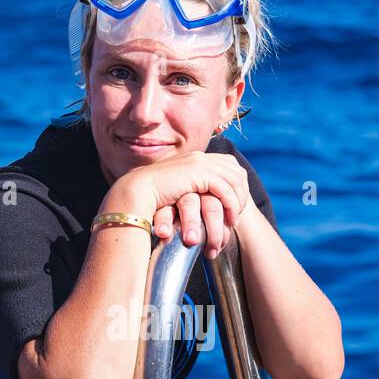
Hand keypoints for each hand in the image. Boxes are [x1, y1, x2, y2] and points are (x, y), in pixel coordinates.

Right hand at [115, 152, 252, 260]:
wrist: (136, 192)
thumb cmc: (152, 197)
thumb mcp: (178, 191)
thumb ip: (191, 191)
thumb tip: (202, 201)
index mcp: (196, 159)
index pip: (229, 166)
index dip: (237, 186)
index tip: (235, 206)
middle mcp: (200, 158)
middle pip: (236, 171)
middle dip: (242, 193)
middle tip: (238, 214)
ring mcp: (200, 163)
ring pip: (234, 180)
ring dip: (238, 202)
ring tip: (234, 220)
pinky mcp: (199, 173)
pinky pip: (226, 189)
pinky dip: (232, 205)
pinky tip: (229, 219)